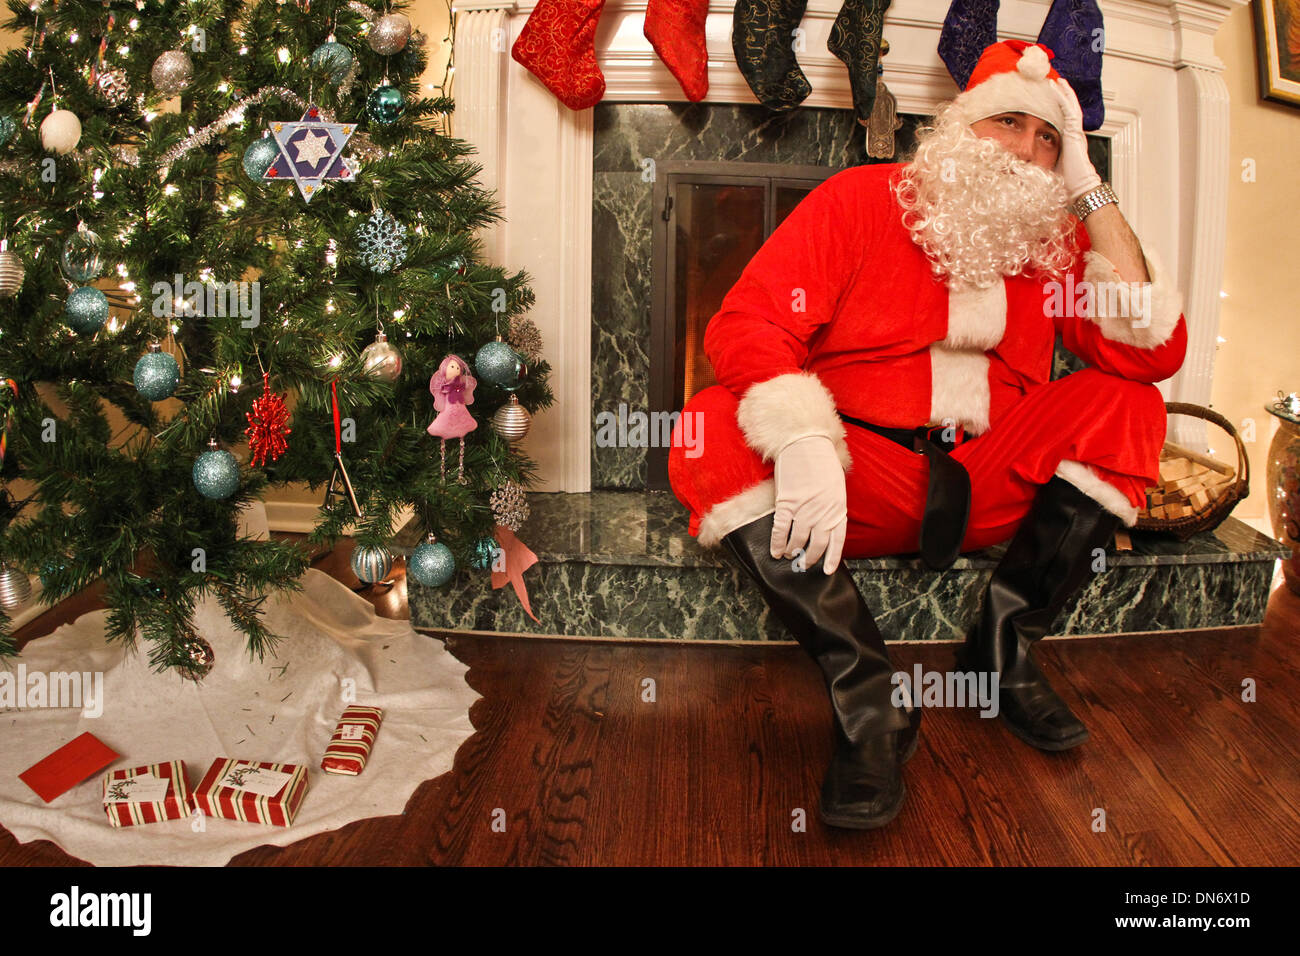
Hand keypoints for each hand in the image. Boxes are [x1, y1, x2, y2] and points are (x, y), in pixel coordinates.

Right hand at [770, 435, 847, 574]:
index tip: (825, 571)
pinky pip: (780, 529)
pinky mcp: (786, 504)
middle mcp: (822, 513)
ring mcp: (804, 510)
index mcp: (838, 509)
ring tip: (787, 556)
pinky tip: (774, 551)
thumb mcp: (836, 487)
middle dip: (808, 558)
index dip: (831, 559)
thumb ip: (832, 507)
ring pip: (797, 540)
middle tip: (802, 564)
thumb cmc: (822, 462)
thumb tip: (826, 523)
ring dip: (791, 551)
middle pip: (815, 545)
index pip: (837, 542)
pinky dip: (777, 542)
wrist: (806, 444)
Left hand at [1049, 77, 1101, 202]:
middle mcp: (1072, 135)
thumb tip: (1020, 165)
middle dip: (1060, 96)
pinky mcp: (1075, 133)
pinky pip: (1070, 110)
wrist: (1078, 190)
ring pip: (1070, 106)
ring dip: (1063, 92)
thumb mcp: (1047, 169)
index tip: (1045, 100)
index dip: (1054, 108)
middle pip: (1066, 110)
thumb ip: (1037, 164)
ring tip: (1056, 81)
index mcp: (1067, 142)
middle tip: (1051, 84)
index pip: (1060, 119)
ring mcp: (1075, 133)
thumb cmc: (1066, 184)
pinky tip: (1059, 88)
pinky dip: (1064, 98)